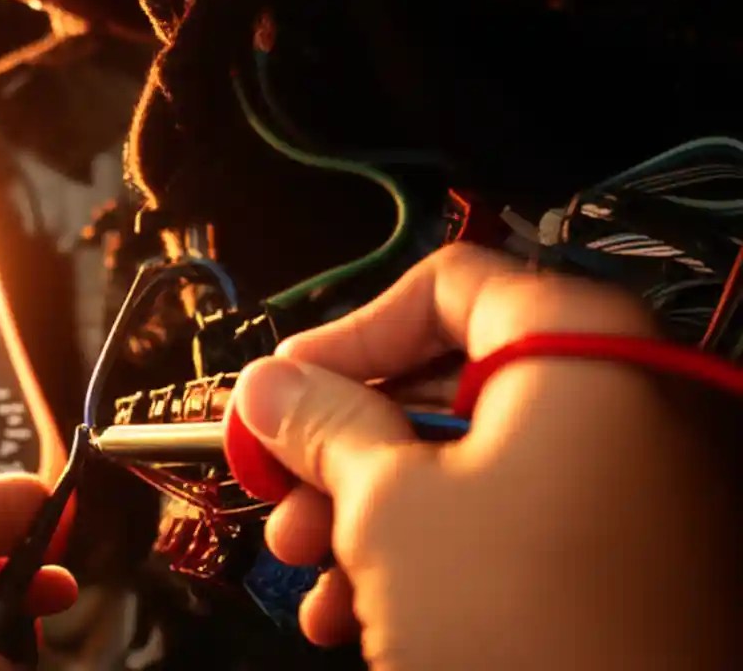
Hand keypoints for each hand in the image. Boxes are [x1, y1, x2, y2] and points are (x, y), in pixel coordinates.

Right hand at [234, 244, 738, 669]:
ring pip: (475, 465)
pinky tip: (367, 608)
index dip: (345, 337)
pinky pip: (517, 523)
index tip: (285, 387)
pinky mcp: (635, 559)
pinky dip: (438, 553)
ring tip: (314, 568)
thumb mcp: (389, 508)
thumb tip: (274, 387)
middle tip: (286, 486)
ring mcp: (646, 486)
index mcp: (590, 351)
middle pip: (452, 384)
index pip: (447, 287)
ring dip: (374, 514)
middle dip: (346, 449)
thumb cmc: (541, 634)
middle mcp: (636, 401)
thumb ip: (321, 424)